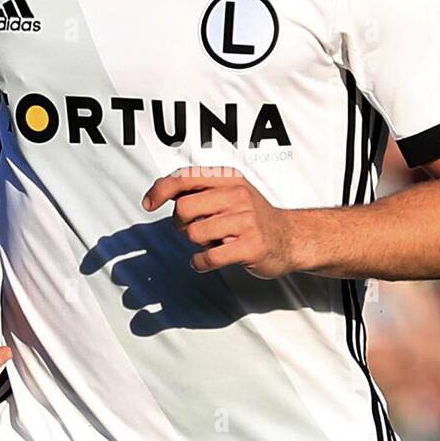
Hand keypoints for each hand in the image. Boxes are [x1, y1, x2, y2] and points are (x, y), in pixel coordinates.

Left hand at [142, 166, 295, 278]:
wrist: (290, 238)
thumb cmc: (252, 217)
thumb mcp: (229, 193)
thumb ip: (199, 190)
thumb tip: (160, 191)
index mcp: (229, 179)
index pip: (185, 177)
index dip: (160, 190)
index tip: (149, 203)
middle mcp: (238, 196)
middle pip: (184, 208)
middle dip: (181, 224)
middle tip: (194, 229)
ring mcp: (246, 221)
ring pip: (195, 233)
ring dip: (196, 244)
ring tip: (213, 242)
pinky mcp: (250, 246)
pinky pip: (209, 256)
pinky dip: (200, 262)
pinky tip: (206, 261)